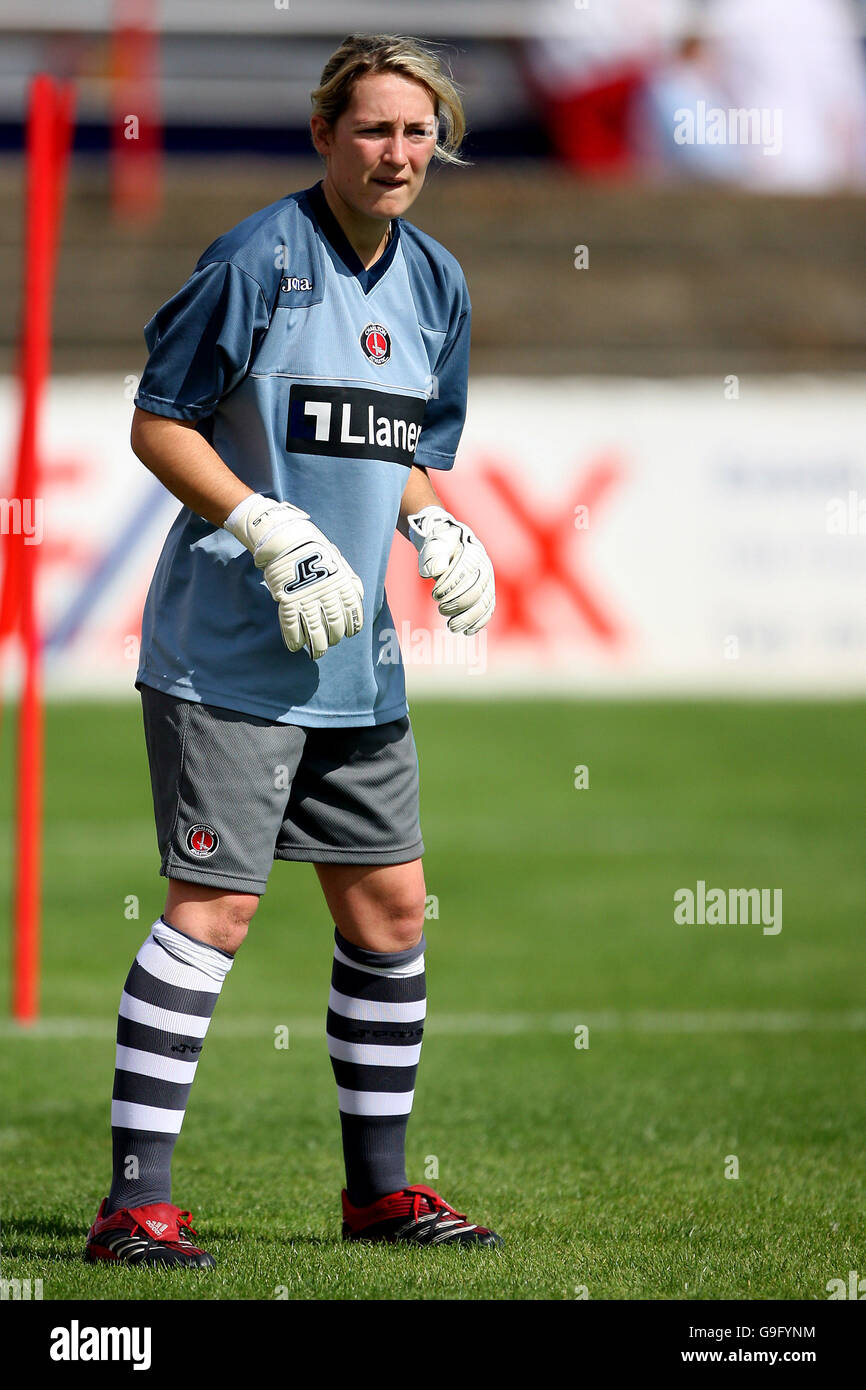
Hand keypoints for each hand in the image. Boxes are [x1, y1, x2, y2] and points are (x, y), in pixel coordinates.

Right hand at [224, 494, 363, 659]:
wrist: (288, 539)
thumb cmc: (315, 550)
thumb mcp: (339, 562)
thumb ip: (350, 581)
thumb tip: (357, 597)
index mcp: (343, 586)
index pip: (353, 615)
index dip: (351, 628)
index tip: (347, 633)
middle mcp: (328, 595)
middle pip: (335, 628)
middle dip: (334, 639)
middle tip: (329, 642)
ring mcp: (307, 600)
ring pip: (316, 632)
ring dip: (317, 647)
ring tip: (316, 654)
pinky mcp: (288, 601)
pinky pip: (292, 627)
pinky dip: (294, 640)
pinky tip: (295, 647)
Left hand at [407, 505, 494, 635]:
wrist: (452, 546)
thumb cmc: (440, 546)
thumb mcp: (433, 544)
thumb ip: (433, 554)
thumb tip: (436, 571)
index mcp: (472, 551)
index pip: (465, 570)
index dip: (450, 585)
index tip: (434, 595)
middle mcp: (485, 567)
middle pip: (476, 590)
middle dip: (457, 603)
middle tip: (441, 610)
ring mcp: (488, 581)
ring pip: (484, 603)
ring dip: (467, 618)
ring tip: (451, 626)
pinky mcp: (487, 594)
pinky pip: (488, 610)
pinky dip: (479, 622)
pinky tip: (468, 632)